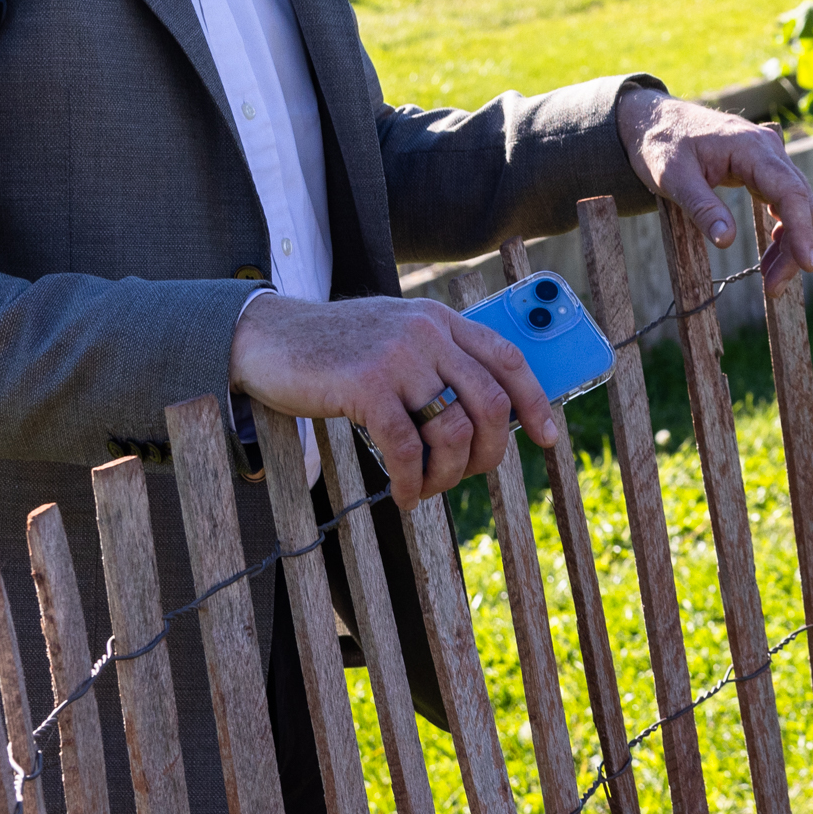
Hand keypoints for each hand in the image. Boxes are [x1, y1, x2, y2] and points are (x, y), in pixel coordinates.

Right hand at [225, 292, 560, 508]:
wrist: (266, 338)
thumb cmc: (334, 349)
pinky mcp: (367, 385)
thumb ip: (436, 361)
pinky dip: (410, 481)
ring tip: (424, 487)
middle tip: (467, 475)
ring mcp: (398, 357)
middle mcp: (427, 332)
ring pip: (454, 430)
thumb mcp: (395, 338)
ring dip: (446, 474)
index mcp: (440, 319)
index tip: (546, 438)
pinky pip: (407, 448)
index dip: (535, 402)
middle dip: (490, 452)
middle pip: (491, 402)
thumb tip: (487, 415)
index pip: (508, 358)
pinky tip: (402, 493)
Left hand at [621, 84, 812, 279]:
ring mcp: (769, 157)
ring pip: (797, 203)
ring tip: (771, 280)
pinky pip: (785, 200)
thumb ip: (701, 207)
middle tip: (774, 288)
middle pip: (800, 202)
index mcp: (750, 147)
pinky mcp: (763, 168)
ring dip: (790, 242)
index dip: (801, 230)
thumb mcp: (672, 177)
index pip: (790, 191)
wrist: (655, 121)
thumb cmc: (661, 144)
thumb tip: (727, 241)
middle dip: (794, 247)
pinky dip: (783, 228)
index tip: (806, 265)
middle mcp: (768, 149)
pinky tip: (773, 253)